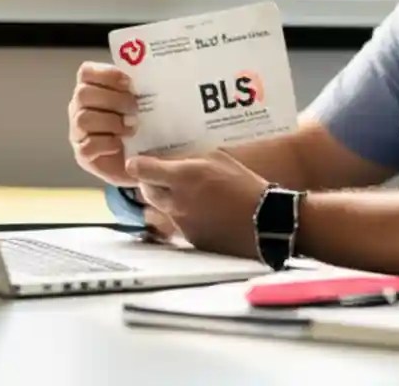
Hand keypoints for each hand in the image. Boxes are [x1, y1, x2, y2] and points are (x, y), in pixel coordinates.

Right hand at [67, 62, 138, 186]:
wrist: (145, 159)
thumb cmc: (144, 124)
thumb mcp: (144, 101)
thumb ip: (139, 88)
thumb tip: (151, 76)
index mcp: (93, 88)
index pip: (86, 72)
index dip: (107, 74)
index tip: (129, 83)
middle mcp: (80, 107)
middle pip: (83, 94)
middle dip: (114, 100)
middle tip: (135, 108)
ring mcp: (78, 131)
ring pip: (83, 119)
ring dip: (112, 123)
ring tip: (131, 128)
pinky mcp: (83, 154)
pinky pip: (88, 145)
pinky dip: (108, 144)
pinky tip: (121, 145)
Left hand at [127, 150, 269, 258]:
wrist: (264, 220)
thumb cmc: (244, 185)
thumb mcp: (219, 159)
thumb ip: (191, 160)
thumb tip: (174, 161)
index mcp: (182, 178)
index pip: (143, 171)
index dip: (136, 166)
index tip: (134, 164)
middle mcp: (175, 202)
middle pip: (147, 192)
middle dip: (149, 184)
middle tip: (160, 179)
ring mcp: (181, 223)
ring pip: (161, 210)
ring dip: (167, 202)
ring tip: (186, 197)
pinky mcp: (190, 239)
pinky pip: (177, 226)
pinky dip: (183, 218)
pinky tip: (202, 214)